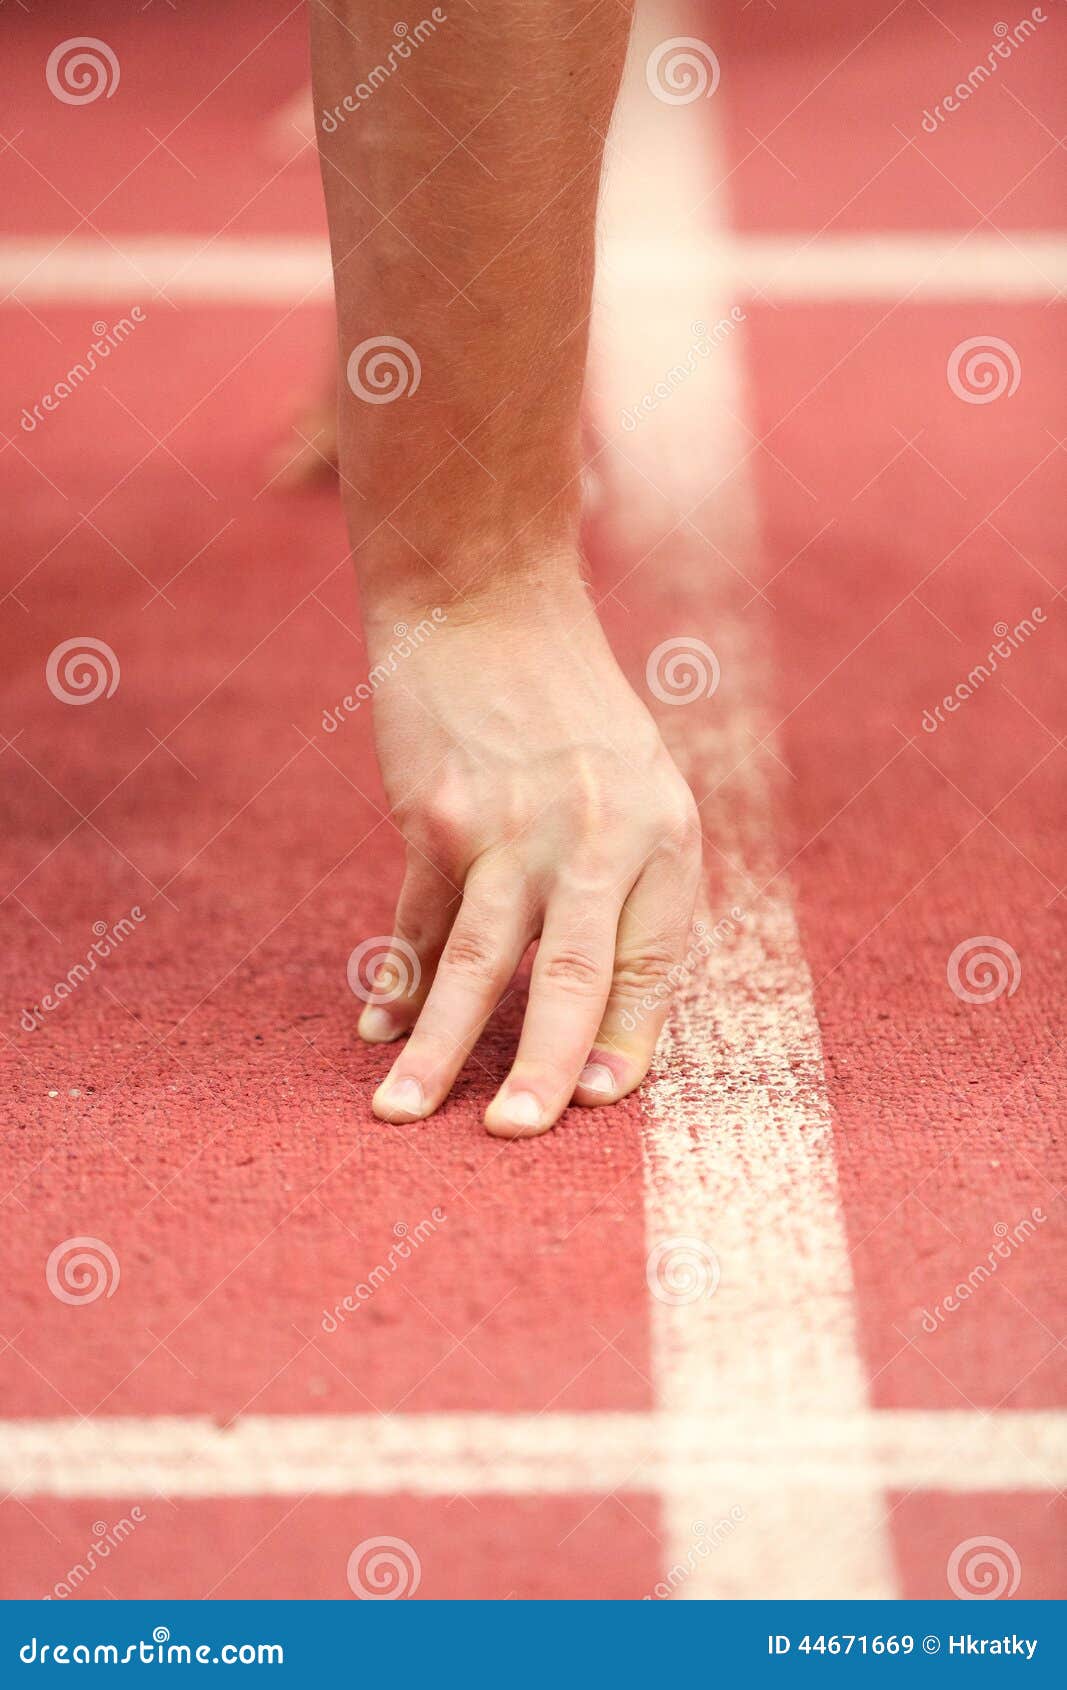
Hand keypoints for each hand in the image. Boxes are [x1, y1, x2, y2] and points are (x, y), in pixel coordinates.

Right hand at [354, 564, 702, 1136]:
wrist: (488, 602)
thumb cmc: (569, 710)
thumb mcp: (636, 785)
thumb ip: (628, 884)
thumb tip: (593, 1012)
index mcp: (664, 834)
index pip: (648, 963)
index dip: (622, 1037)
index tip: (595, 1101)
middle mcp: (595, 834)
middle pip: (572, 972)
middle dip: (544, 1065)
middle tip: (518, 1137)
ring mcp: (511, 823)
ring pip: (476, 959)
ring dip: (440, 1044)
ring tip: (403, 1114)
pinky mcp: (436, 812)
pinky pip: (414, 915)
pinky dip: (393, 974)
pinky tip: (378, 1027)